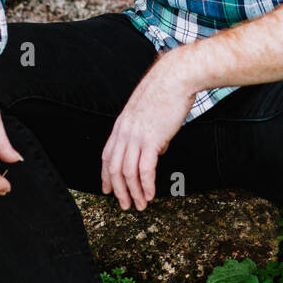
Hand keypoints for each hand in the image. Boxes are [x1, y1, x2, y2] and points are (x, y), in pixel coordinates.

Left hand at [100, 49, 197, 211]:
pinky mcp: (151, 139)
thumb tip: (159, 149)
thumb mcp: (150, 113)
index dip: (106, 175)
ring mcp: (136, 135)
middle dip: (119, 190)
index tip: (108, 190)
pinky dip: (146, 185)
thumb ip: (150, 131)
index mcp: (122, 124)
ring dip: (134, 192)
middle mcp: (124, 131)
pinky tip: (150, 194)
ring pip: (128, 172)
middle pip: (114, 168)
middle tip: (125, 206)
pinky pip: (145, 169)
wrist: (176, 77)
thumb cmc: (167, 92)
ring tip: (140, 205)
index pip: (107, 155)